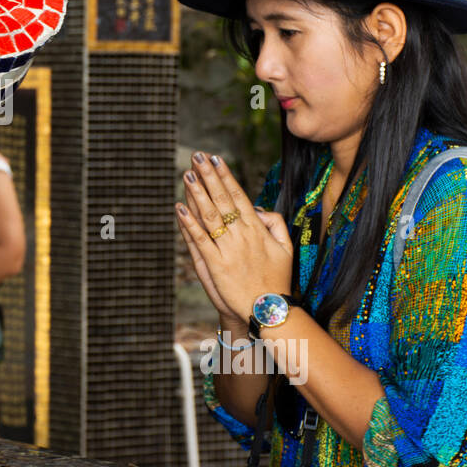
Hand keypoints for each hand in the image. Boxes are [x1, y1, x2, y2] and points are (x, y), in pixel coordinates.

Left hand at [175, 152, 293, 323]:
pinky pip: (199, 239)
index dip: (226, 176)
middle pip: (222, 200)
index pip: (239, 196)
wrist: (268, 309)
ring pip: (210, 215)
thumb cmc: (277, 279)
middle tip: (198, 157)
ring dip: (197, 193)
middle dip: (209, 176)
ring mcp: (228, 249)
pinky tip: (179, 208)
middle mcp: (242, 235)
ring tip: (187, 174)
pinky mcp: (215, 264)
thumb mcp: (286, 248)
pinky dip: (189, 223)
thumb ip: (276, 224)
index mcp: (258, 229)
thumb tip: (259, 208)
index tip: (216, 159)